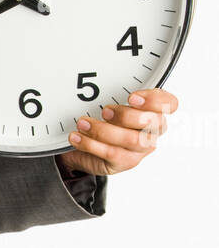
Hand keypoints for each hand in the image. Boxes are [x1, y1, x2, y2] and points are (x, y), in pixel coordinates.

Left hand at [57, 88, 178, 176]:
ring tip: (83, 123)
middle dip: (126, 115)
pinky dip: (90, 143)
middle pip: (153, 123)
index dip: (154, 99)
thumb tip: (100, 85)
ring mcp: (140, 149)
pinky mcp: (125, 162)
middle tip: (105, 111)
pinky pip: (111, 153)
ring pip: (132, 140)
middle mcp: (151, 132)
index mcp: (154, 113)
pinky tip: (77, 137)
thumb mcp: (111, 104)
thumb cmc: (103, 123)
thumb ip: (117, 94)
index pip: (170, 104)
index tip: (131, 97)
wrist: (84, 149)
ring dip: (104, 130)